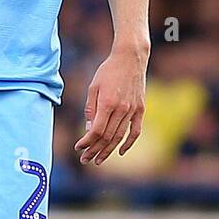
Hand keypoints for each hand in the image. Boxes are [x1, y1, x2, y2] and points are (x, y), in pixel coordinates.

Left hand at [75, 46, 146, 164]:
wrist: (131, 58)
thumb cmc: (108, 70)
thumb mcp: (93, 87)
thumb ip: (90, 109)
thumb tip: (88, 129)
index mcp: (108, 103)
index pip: (96, 130)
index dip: (86, 142)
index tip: (78, 147)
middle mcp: (121, 109)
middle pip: (107, 137)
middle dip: (95, 150)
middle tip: (85, 160)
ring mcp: (133, 110)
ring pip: (120, 136)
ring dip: (108, 150)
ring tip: (98, 160)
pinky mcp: (140, 109)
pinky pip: (135, 131)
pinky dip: (129, 143)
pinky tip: (120, 151)